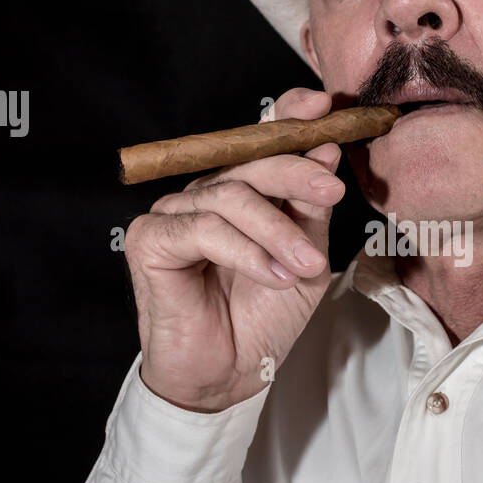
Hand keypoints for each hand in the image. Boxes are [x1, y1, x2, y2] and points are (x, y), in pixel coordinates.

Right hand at [124, 88, 343, 411]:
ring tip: (305, 267)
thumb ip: (310, 209)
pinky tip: (273, 276)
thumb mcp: (305, 259)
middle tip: (333, 195)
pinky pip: (204, 229)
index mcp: (239, 192)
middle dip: (295, 173)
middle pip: (248, 162)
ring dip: (277, 232)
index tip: (325, 107)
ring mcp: (173, 213)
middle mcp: (203, 194)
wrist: (228, 376)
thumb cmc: (262, 320)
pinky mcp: (150, 239)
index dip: (288, 116)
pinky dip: (247, 252)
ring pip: (230, 197)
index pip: (259, 140)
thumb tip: (324, 150)